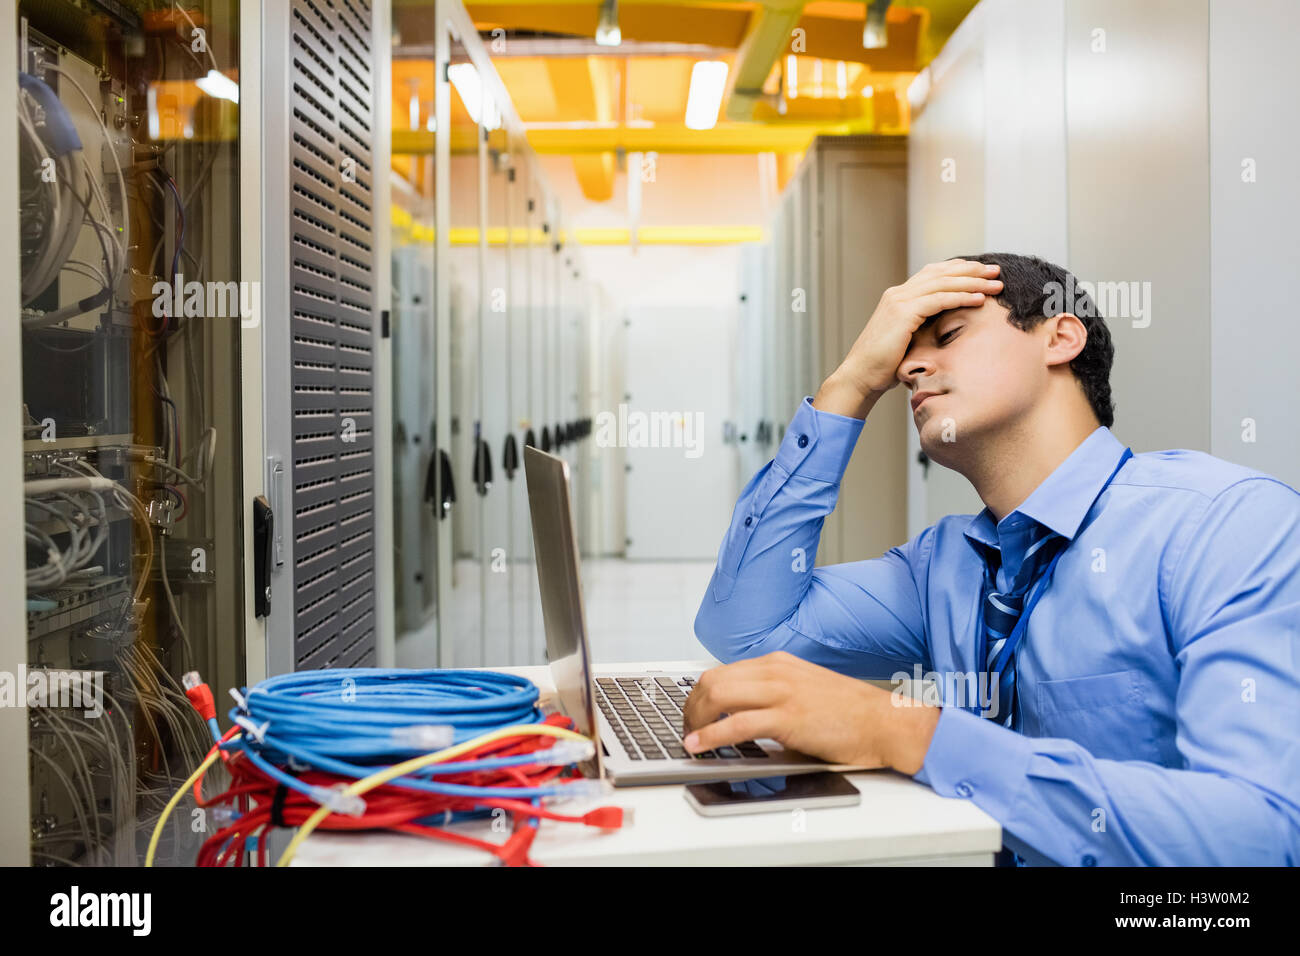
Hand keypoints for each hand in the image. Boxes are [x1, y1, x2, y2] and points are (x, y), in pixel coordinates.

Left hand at [680, 651, 941, 773]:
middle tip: (687, 728)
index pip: (722, 671)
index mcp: (778, 663)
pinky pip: (736, 724)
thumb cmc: (850, 713)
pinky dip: (710, 736)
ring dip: (695, 719)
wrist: (884, 722)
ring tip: (690, 738)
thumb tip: (739, 716)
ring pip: (717, 695)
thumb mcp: (804, 690)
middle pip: (712, 679)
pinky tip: (699, 746)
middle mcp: (775, 671)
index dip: (699, 695)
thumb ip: (773, 695)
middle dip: (690, 706)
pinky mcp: (787, 717)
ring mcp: (781, 692)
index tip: (692, 714)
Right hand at [816, 260, 1002, 415]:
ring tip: (995, 285)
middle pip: (941, 273)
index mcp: (898, 297)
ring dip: (972, 282)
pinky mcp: (903, 313)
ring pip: (943, 283)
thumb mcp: (906, 339)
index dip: (959, 270)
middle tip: (996, 271)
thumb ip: (921, 326)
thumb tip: (944, 328)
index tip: (982, 273)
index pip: (933, 274)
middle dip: (971, 271)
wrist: (861, 376)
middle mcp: (898, 293)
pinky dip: (961, 297)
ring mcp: (899, 301)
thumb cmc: (883, 366)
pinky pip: (939, 300)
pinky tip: (979, 299)